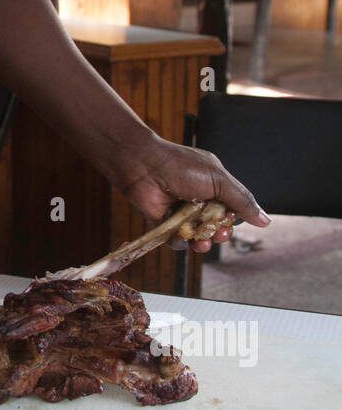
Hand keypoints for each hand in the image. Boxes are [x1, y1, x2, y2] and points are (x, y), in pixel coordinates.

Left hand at [117, 135, 270, 252]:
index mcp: (215, 186)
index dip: (233, 220)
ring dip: (203, 243)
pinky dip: (181, 242)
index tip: (230, 222)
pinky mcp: (165, 223)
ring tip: (202, 242)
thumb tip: (265, 220)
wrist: (143, 167)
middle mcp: (199, 200)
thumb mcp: (218, 180)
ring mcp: (182, 212)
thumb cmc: (180, 167)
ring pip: (198, 237)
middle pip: (216, 227)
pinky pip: (177, 241)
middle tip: (218, 232)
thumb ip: (241, 201)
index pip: (232, 210)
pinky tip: (181, 236)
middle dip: (220, 233)